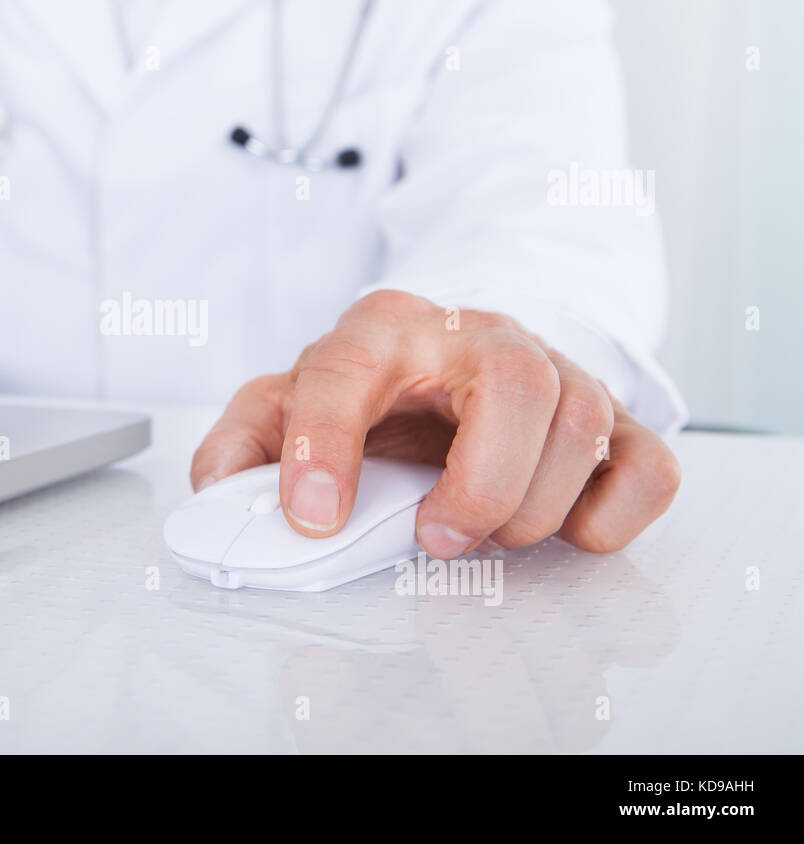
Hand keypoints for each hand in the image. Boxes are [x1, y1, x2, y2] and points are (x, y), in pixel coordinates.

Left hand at [190, 290, 679, 557]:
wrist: (444, 362)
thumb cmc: (367, 390)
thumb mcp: (286, 404)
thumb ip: (241, 443)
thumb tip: (218, 496)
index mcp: (381, 330)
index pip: (348, 367)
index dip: (325, 444)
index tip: (311, 518)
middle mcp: (477, 335)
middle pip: (516, 383)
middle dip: (479, 482)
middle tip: (435, 537)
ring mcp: (554, 369)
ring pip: (585, 422)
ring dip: (534, 505)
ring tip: (484, 534)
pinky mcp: (611, 416)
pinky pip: (648, 463)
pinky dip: (614, 513)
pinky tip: (565, 530)